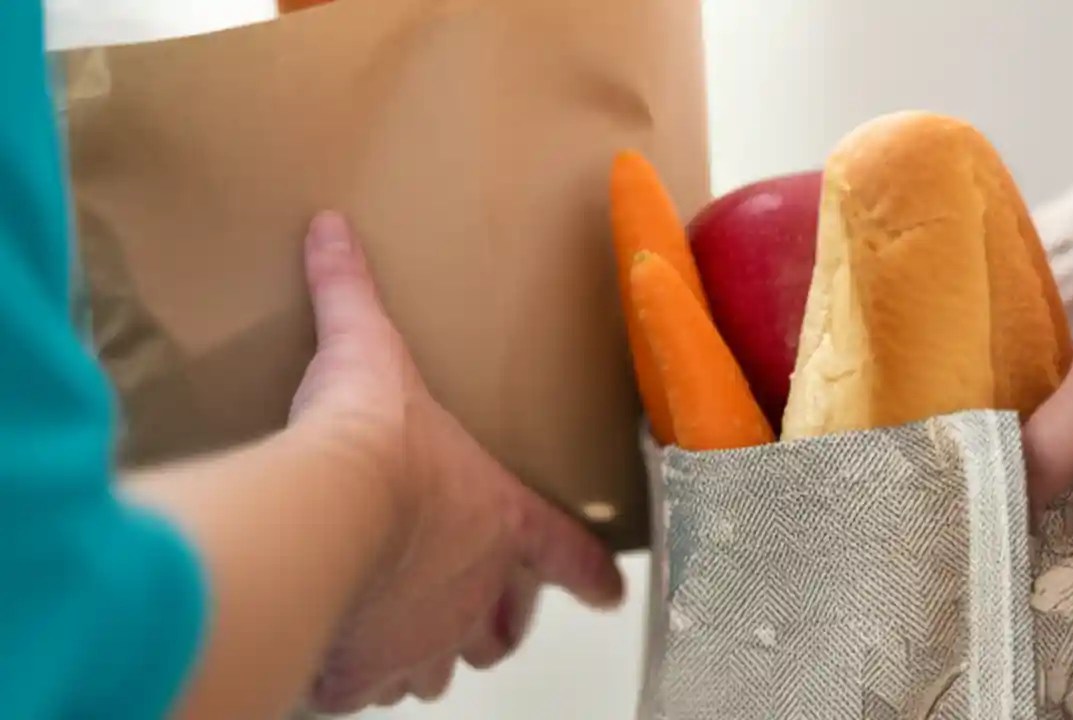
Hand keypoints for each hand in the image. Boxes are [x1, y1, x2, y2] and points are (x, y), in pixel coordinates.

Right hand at [291, 212, 624, 712]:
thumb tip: (333, 230)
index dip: (589, 572)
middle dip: (494, 623)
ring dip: (424, 652)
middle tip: (482, 612)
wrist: (325, 513)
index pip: (568, 555)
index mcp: (501, 525)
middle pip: (500, 630)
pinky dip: (353, 673)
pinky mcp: (360, 674)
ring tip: (399, 630)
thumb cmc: (373, 444)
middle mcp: (472, 595)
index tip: (607, 591)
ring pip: (436, 669)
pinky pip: (363, 687)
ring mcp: (420, 644)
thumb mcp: (370, 354)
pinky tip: (336, 653)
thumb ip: (353, 294)